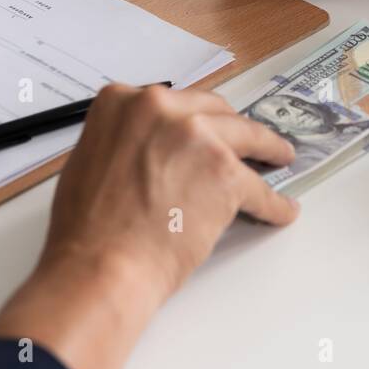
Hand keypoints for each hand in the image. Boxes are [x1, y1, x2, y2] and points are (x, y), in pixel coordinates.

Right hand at [0, 84, 298, 368]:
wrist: (101, 266)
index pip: (173, 102)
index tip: (204, 126)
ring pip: (248, 137)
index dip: (193, 119)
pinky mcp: (226, 173)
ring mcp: (197, 137)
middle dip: (231, 128)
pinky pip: (259, 189)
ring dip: (267, 149)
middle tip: (244, 142)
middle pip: (214, 111)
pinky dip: (272, 202)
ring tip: (278, 158)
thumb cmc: (88, 229)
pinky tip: (280, 208)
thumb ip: (124, 142)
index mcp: (123, 102)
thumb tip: (147, 151)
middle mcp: (161, 108)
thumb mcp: (91, 160)